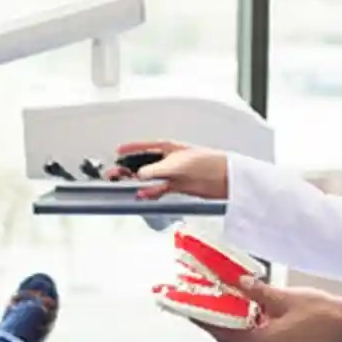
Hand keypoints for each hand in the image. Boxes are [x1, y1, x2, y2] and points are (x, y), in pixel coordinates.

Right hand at [106, 140, 228, 199]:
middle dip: (130, 169)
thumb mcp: (176, 164)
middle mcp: (169, 160)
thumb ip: (156, 170)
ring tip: (126, 187)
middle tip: (117, 176)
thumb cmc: (207, 163)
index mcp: (168, 148)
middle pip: (144, 164)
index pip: (144, 146)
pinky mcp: (178, 186)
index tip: (118, 151)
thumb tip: (140, 175)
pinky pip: (159, 189)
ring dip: (138, 183)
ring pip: (150, 178)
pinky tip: (143, 194)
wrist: (225, 178)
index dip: (131, 148)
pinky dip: (150, 192)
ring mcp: (173, 173)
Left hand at [192, 277, 341, 341]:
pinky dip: (243, 323)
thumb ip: (259, 292)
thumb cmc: (324, 316)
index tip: (186, 305)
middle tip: (196, 298)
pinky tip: (242, 308)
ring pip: (240, 336)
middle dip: (211, 317)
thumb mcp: (287, 298)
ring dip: (227, 319)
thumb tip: (239, 282)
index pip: (222, 331)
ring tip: (215, 299)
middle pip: (228, 335)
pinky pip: (254, 337)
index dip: (201, 317)